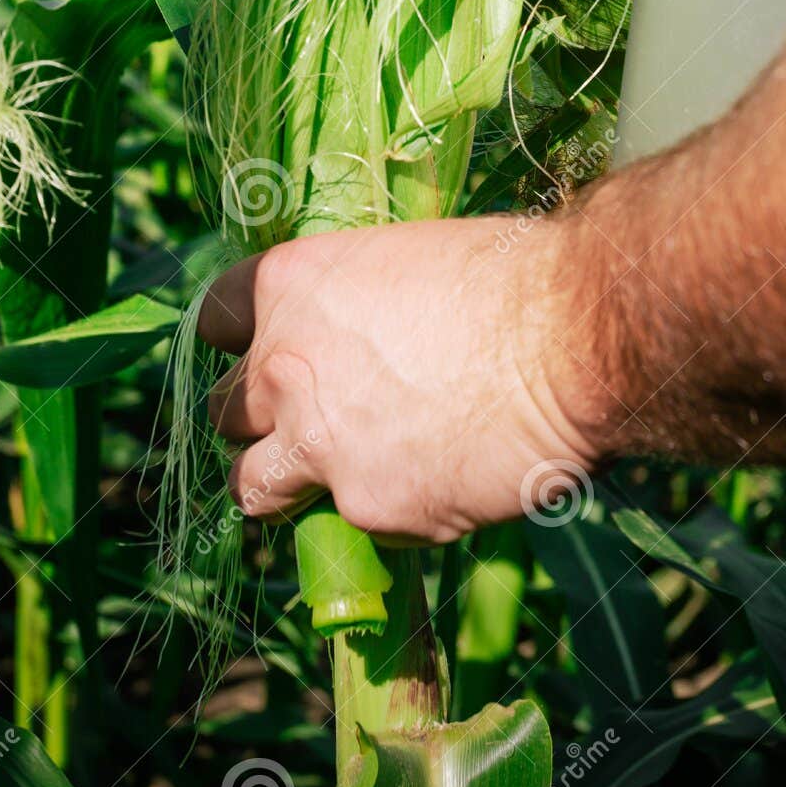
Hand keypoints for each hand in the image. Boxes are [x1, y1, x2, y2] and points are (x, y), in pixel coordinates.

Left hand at [202, 215, 596, 543]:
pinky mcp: (366, 508)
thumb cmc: (509, 277)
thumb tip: (358, 338)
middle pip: (221, 410)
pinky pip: (354, 522)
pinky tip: (442, 481)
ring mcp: (316, 444)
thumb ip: (353, 309)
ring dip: (284, 483)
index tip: (269, 353)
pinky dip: (388, 509)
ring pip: (251, 486)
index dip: (243, 342)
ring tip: (340, 474)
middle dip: (259, 421)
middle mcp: (281, 366)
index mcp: (288, 286)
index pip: (215, 321)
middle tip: (309, 422)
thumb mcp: (405, 264)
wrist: (571, 339)